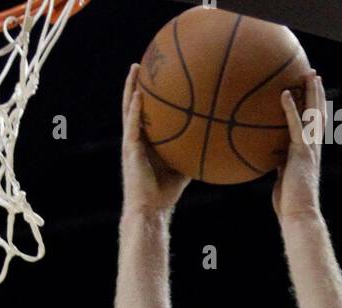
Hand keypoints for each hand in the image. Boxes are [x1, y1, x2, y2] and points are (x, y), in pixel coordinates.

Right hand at [121, 63, 189, 215]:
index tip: (154, 77)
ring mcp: (131, 144)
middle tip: (141, 64)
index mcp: (147, 142)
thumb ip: (192, 154)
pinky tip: (138, 94)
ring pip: (129, 110)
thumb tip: (213, 143)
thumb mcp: (183, 169)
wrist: (151, 209)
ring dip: (130, 88)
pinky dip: (134, 110)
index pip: (146, 114)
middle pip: (134, 106)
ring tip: (135, 68)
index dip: (148, 96)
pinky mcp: (130, 151)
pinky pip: (132, 126)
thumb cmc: (165, 194)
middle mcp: (137, 140)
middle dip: (136, 84)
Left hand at [272, 70, 323, 222]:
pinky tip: (284, 93)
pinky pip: (295, 125)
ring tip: (309, 74)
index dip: (315, 108)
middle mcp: (313, 147)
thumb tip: (271, 160)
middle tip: (314, 74)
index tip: (313, 92)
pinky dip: (290, 109)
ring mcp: (309, 148)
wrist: (298, 213)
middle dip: (317, 93)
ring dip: (311, 92)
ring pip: (313, 114)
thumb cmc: (289, 203)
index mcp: (310, 154)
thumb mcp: (282, 180)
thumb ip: (280, 166)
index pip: (315, 126)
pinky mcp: (300, 152)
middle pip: (318, 113)